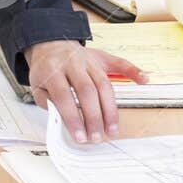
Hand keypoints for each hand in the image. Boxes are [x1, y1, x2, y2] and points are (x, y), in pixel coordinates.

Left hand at [25, 40, 147, 143]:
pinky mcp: (101, 58)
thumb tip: (64, 121)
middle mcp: (72, 64)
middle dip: (94, 117)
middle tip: (97, 137)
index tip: (79, 136)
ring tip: (112, 130)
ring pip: (104, 84)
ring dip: (110, 109)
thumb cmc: (46, 70)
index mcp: (52, 70)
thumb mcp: (38, 86)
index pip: (63, 96)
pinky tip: (144, 80)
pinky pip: (120, 62)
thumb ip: (49, 103)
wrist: (51, 45)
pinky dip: (134, 71)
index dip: (72, 118)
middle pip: (87, 91)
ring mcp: (88, 61)